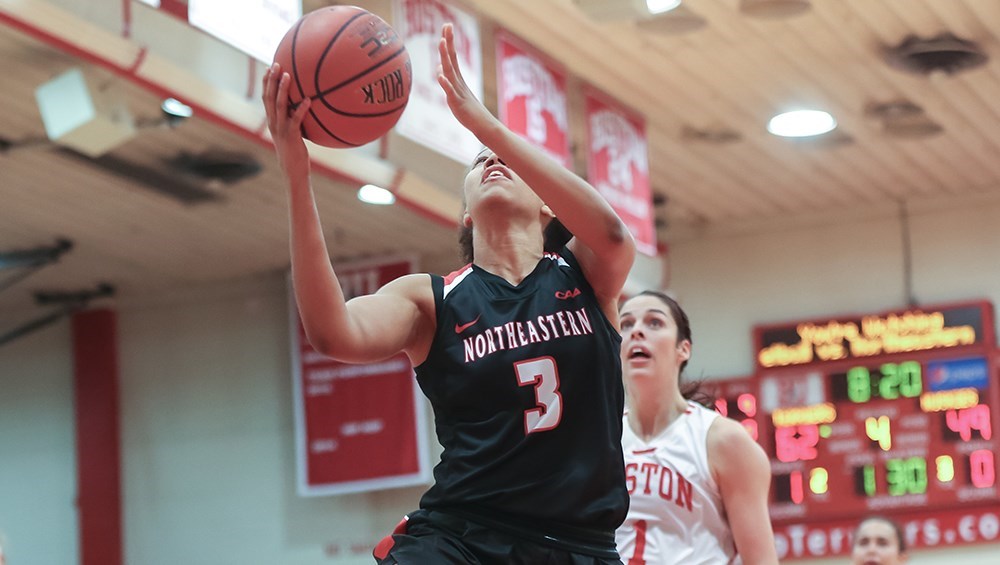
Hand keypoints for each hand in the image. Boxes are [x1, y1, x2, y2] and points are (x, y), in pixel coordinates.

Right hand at [262, 63, 311, 180]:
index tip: (269, 68)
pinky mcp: (291, 136)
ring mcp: (281, 129)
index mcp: (272, 121)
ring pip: (279, 105)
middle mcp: (273, 123)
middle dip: (271, 80)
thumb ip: (293, 120)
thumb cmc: (294, 152)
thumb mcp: (292, 133)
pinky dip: (301, 109)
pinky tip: (308, 100)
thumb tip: (304, 105)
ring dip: (283, 89)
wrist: (293, 170)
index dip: (266, 83)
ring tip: (287, 75)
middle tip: (275, 64)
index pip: (266, 98)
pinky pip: (296, 119)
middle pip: (269, 97)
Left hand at [437, 23, 496, 135]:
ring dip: (445, 57)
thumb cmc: (469, 111)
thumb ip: (447, 81)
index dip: (448, 41)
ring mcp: (458, 91)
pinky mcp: (457, 103)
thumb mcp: (455, 93)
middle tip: (447, 25)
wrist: (483, 126)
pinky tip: (440, 75)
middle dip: (448, 42)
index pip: (452, 56)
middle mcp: (458, 81)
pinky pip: (450, 92)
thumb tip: (439, 69)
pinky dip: (445, 83)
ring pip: (450, 71)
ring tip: (440, 42)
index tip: (447, 25)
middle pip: (451, 58)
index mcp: (457, 78)